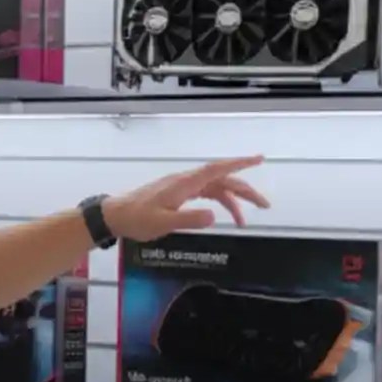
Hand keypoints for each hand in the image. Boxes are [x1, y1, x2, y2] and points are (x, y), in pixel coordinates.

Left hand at [101, 156, 269, 241]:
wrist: (116, 216)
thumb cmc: (137, 219)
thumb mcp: (163, 222)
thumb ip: (188, 219)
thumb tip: (214, 216)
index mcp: (185, 183)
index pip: (217, 169)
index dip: (239, 163)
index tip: (259, 159)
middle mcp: (186, 181)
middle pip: (222, 180)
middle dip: (245, 191)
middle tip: (265, 205)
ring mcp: (182, 186)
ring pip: (215, 188)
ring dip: (232, 202)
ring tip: (244, 221)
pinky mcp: (178, 194)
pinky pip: (205, 193)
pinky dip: (218, 202)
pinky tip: (224, 213)